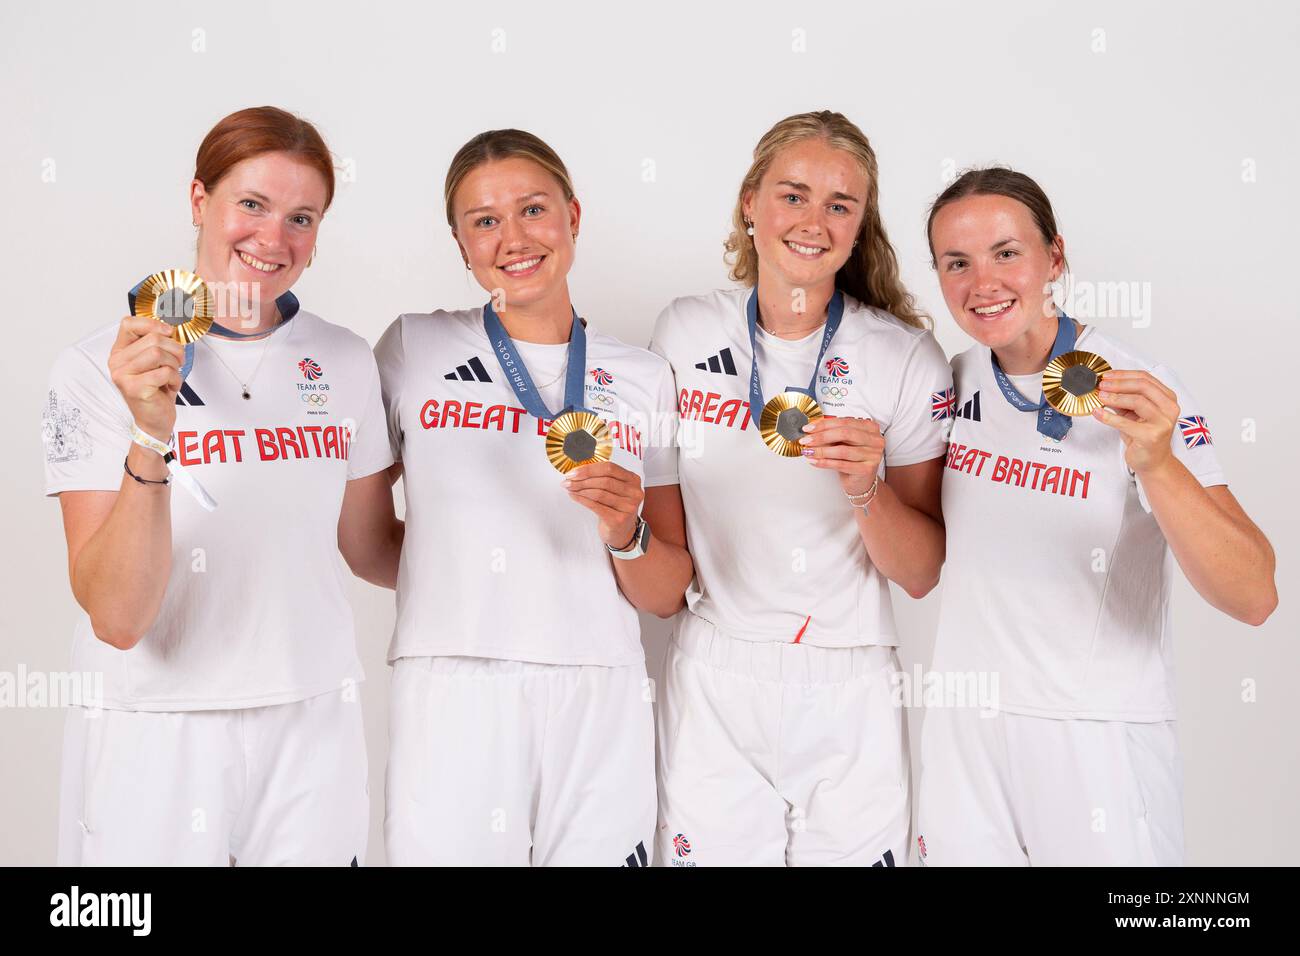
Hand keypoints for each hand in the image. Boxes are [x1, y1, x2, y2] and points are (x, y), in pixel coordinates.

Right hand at [108, 315, 184, 439]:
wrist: (155, 420)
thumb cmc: (157, 390)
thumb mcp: (155, 362)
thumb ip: (156, 344)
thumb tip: (170, 328)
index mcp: (120, 351)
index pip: (128, 324)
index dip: (152, 324)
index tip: (168, 332)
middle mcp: (117, 362)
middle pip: (152, 339)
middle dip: (174, 350)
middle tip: (178, 363)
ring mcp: (123, 375)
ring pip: (158, 353)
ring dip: (174, 365)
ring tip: (171, 376)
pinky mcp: (134, 388)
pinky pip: (164, 372)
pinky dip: (175, 379)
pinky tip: (170, 387)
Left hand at [563, 461, 642, 548]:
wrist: (622, 532)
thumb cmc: (615, 508)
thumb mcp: (614, 489)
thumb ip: (602, 478)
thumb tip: (578, 471)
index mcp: (633, 480)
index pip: (610, 468)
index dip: (589, 468)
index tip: (574, 471)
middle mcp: (634, 492)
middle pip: (604, 480)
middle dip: (582, 479)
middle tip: (568, 480)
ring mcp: (628, 507)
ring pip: (599, 493)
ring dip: (580, 489)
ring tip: (570, 488)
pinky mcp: (618, 519)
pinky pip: (596, 506)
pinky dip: (582, 500)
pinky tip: (574, 496)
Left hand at [798, 415, 883, 495]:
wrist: (861, 481)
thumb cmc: (852, 459)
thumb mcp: (844, 442)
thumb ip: (832, 433)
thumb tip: (811, 429)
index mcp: (870, 427)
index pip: (844, 421)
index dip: (824, 424)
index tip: (808, 428)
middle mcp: (875, 440)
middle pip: (844, 433)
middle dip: (821, 436)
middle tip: (806, 440)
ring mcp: (873, 455)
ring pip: (842, 450)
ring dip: (821, 451)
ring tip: (808, 451)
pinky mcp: (867, 469)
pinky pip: (841, 464)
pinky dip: (825, 462)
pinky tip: (814, 461)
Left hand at [1091, 369, 1177, 474]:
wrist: (1153, 462)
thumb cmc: (1144, 436)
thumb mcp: (1133, 413)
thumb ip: (1123, 400)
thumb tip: (1104, 387)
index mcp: (1167, 398)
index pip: (1146, 378)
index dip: (1124, 374)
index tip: (1106, 375)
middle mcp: (1169, 408)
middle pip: (1143, 386)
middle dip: (1119, 383)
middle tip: (1101, 385)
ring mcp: (1163, 422)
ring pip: (1137, 401)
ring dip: (1114, 397)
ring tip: (1100, 397)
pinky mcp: (1151, 436)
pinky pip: (1126, 423)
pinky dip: (1108, 416)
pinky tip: (1097, 412)